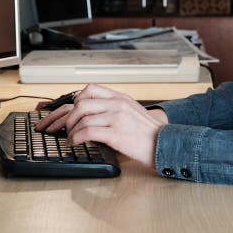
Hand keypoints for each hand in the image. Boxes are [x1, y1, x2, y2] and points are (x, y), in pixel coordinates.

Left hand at [34, 84, 168, 167]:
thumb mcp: (133, 112)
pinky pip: (87, 132)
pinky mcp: (115, 133)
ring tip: (70, 138)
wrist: (165, 144)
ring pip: (82, 118)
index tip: (73, 112)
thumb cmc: (149, 133)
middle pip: (82, 103)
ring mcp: (116, 118)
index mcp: (121, 97)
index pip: (91, 89)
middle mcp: (117, 104)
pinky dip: (76, 138)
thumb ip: (116, 108)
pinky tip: (75, 143)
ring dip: (71, 130)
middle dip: (69, 117)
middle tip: (67, 127)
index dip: (77, 100)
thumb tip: (95, 112)